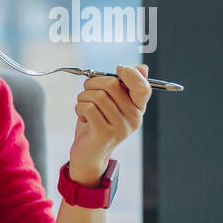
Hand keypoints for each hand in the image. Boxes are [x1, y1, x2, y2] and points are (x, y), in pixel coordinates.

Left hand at [68, 63, 150, 183]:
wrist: (89, 155)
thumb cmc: (98, 124)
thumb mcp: (112, 104)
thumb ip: (124, 86)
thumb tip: (142, 68)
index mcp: (138, 108)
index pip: (143, 87)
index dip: (130, 74)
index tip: (118, 70)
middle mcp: (133, 118)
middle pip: (112, 85)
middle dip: (93, 83)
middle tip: (87, 92)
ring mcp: (120, 127)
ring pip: (97, 96)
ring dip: (83, 97)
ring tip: (84, 107)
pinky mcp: (104, 133)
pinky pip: (88, 108)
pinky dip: (79, 108)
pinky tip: (83, 117)